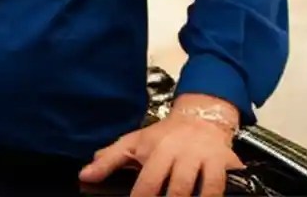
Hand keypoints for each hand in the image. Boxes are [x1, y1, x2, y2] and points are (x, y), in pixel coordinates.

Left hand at [79, 102, 243, 196]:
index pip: (146, 182)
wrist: (200, 117)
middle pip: (174, 188)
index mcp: (154, 149)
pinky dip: (212, 196)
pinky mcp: (222, 162)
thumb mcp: (133, 142)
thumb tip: (84, 176)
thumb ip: (109, 160)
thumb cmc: (163, 135)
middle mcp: (178, 153)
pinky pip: (218, 186)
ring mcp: (201, 158)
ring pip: (198, 189)